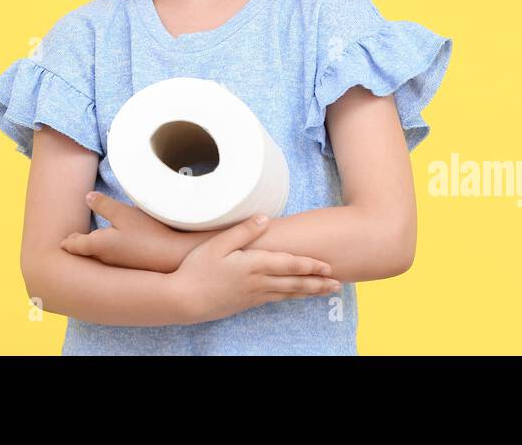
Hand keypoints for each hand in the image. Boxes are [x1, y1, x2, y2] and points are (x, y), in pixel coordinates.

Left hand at [61, 191, 202, 273]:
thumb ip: (104, 205)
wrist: (173, 256)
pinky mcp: (131, 268)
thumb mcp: (124, 213)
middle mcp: (104, 258)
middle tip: (69, 243)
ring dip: (92, 251)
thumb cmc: (147, 233)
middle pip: (85, 253)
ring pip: (98, 258)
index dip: (67, 241)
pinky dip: (107, 255)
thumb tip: (87, 197)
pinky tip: (114, 250)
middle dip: (77, 247)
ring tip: (89, 244)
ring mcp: (118, 266)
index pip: (75, 244)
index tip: (61, 241)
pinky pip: (112, 261)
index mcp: (98, 245)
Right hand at [167, 215, 340, 324]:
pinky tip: (294, 295)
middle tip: (338, 284)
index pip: (289, 265)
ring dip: (308, 292)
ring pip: (287, 293)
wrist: (184, 300)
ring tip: (325, 292)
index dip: (310, 265)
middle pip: (294, 283)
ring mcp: (253, 295)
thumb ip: (243, 231)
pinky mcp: (246, 303)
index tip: (329, 266)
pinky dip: (291, 296)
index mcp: (254, 266)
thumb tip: (266, 218)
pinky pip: (275, 299)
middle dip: (317, 283)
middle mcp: (258, 283)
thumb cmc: (198, 269)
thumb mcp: (217, 245)